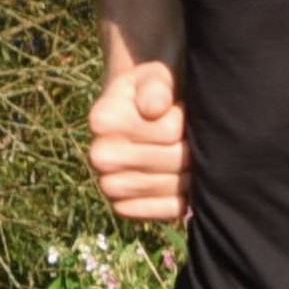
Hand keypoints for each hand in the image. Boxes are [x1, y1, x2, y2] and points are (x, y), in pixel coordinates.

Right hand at [89, 61, 189, 222]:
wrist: (141, 118)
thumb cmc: (154, 93)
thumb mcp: (156, 77)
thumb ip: (157, 84)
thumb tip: (153, 108)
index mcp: (103, 119)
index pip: (169, 130)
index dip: (183, 119)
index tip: (175, 110)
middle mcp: (99, 156)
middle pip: (172, 159)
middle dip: (189, 147)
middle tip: (186, 137)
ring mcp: (108, 186)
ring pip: (171, 186)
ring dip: (190, 173)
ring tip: (186, 157)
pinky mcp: (124, 208)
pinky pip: (164, 211)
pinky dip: (183, 199)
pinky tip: (182, 181)